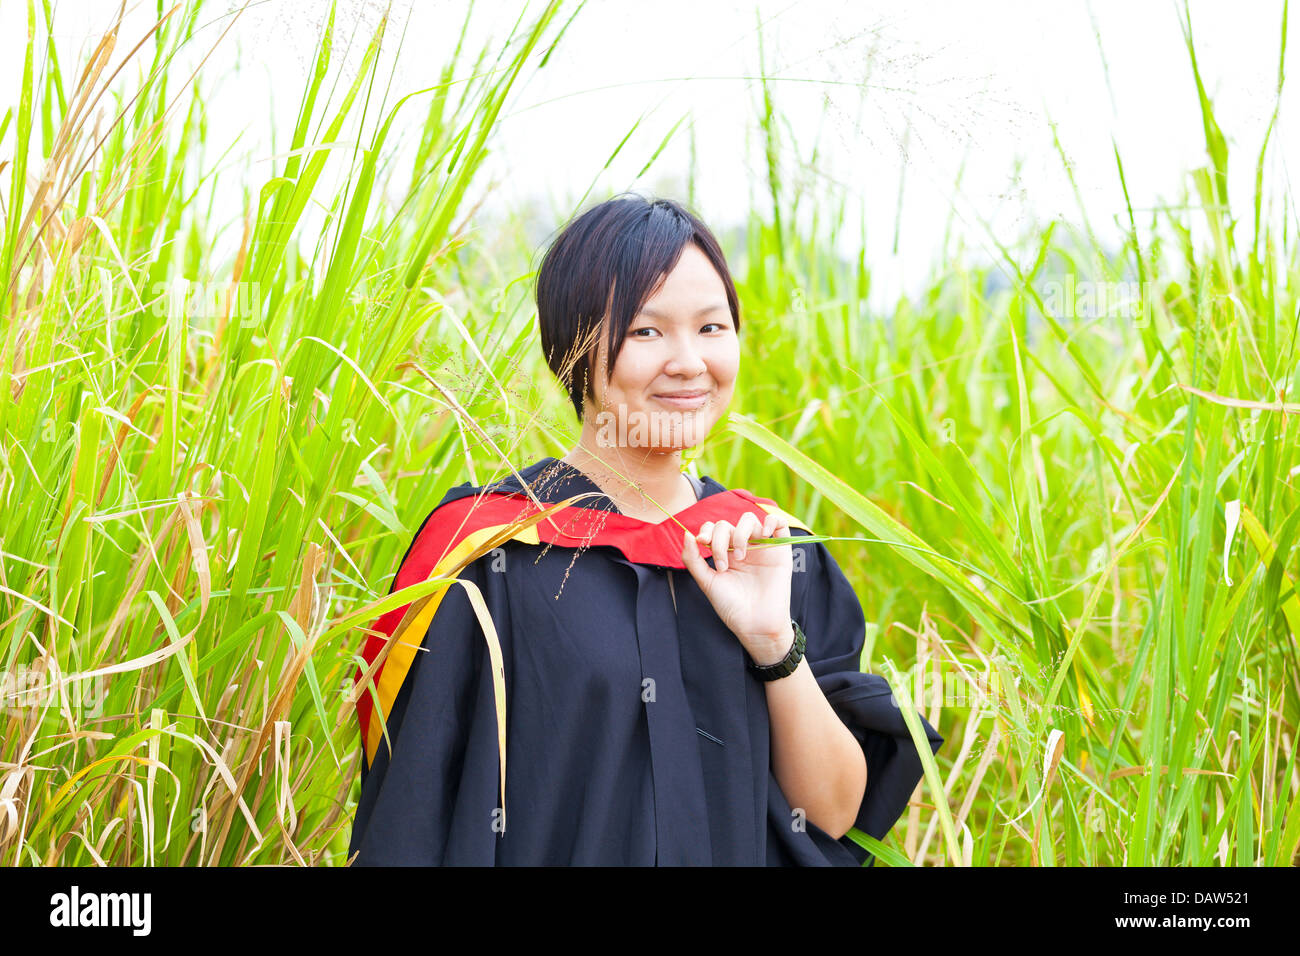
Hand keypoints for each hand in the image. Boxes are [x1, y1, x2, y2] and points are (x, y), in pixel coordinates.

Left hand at [680, 510, 794, 663]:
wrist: (756, 625)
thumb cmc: (731, 607)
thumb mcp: (707, 582)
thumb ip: (693, 559)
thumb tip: (687, 534)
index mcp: (725, 553)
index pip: (714, 529)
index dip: (706, 530)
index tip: (702, 542)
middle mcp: (743, 548)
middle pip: (727, 525)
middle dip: (719, 540)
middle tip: (722, 565)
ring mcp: (761, 548)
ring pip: (749, 520)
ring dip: (739, 534)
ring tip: (740, 556)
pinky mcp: (781, 550)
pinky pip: (779, 523)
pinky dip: (771, 521)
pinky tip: (764, 534)